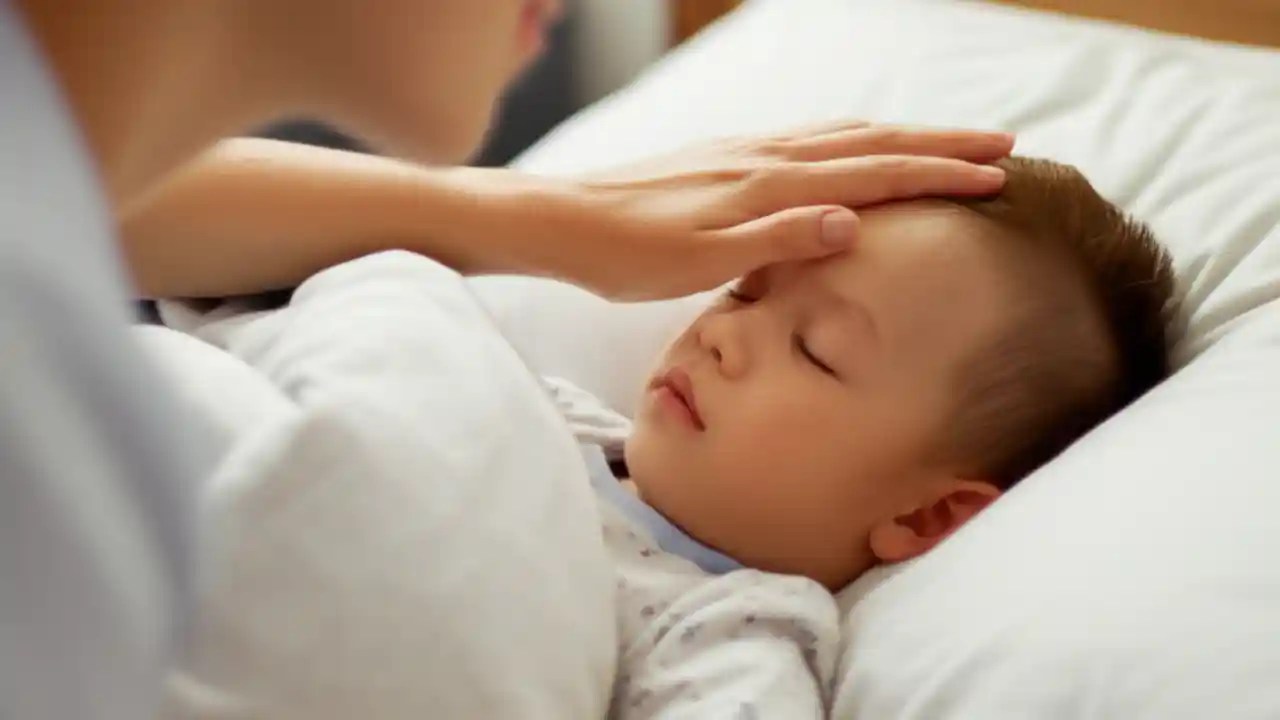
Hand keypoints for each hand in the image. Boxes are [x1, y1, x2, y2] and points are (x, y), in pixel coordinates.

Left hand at [523, 122, 1013, 300]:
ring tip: (945, 140)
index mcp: (768, 186)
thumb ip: (776, 242)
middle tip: (1002, 146)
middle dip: (940, 143)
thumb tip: (850, 220)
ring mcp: (745, 150)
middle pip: (871, 141)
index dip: (938, 174)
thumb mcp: (700, 264)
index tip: (997, 176)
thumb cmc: (627, 256)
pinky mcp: (725, 154)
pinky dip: (851, 135)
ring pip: (842, 132)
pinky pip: (808, 135)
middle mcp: (764, 157)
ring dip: (902, 134)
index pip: (874, 174)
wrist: (562, 221)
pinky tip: (850, 144)